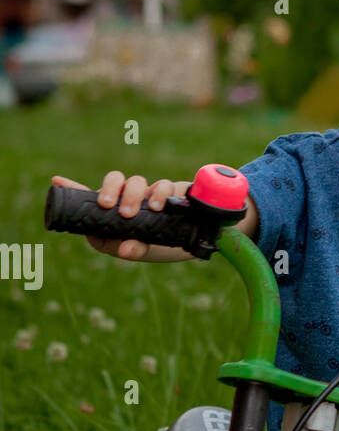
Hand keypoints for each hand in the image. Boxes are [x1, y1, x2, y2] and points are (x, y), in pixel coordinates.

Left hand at [50, 172, 192, 260]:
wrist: (188, 243)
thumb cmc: (155, 246)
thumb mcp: (140, 252)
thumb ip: (131, 250)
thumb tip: (126, 249)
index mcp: (113, 212)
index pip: (89, 195)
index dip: (72, 187)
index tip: (58, 181)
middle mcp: (127, 198)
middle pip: (114, 179)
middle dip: (111, 189)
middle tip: (113, 208)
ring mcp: (146, 194)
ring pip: (136, 180)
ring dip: (136, 193)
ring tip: (146, 209)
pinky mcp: (168, 192)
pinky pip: (164, 185)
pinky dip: (162, 192)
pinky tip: (160, 206)